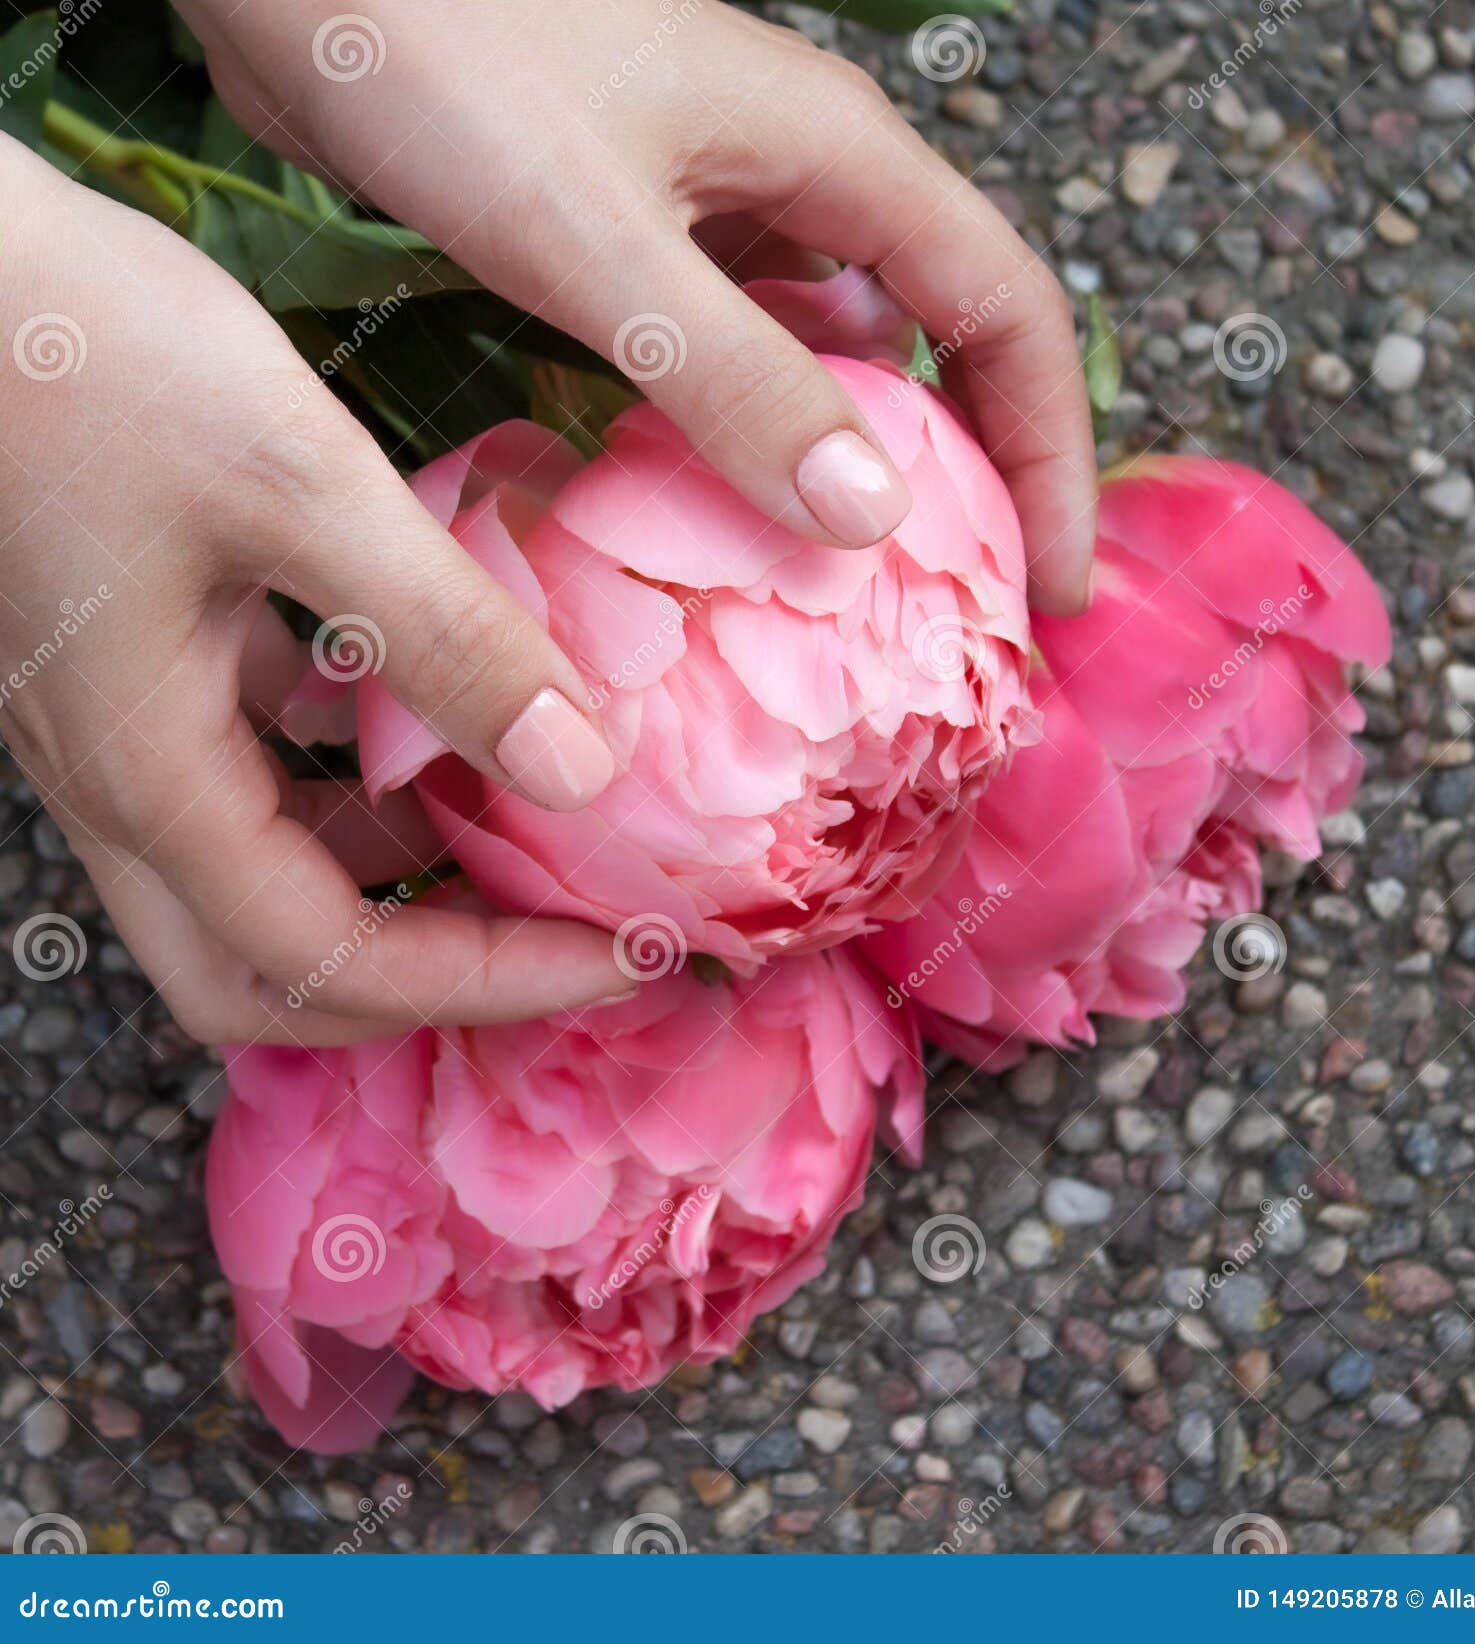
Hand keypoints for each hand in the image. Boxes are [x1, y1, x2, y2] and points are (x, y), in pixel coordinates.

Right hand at [0, 140, 632, 1044]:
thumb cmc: (72, 350)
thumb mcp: (295, 485)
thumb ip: (439, 634)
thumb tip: (582, 772)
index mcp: (156, 780)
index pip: (334, 965)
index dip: (489, 982)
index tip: (622, 956)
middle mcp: (125, 784)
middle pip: (273, 973)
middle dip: (429, 978)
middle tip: (563, 937)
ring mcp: (117, 728)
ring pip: (264, 875)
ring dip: (397, 883)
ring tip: (529, 835)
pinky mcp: (128, 661)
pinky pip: (252, 773)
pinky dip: (353, 782)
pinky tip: (427, 715)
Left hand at [177, 0, 1098, 610]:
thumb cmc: (440, 57)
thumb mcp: (599, 240)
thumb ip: (735, 374)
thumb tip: (874, 516)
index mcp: (836, 157)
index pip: (1009, 315)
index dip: (1052, 455)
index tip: (1050, 588)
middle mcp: (800, 178)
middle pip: (943, 340)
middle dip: (973, 477)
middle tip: (961, 618)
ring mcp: (718, 207)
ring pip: (836, 354)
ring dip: (856, 467)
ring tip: (854, 599)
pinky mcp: (640, 235)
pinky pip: (739, 355)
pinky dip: (753, 439)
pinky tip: (724, 512)